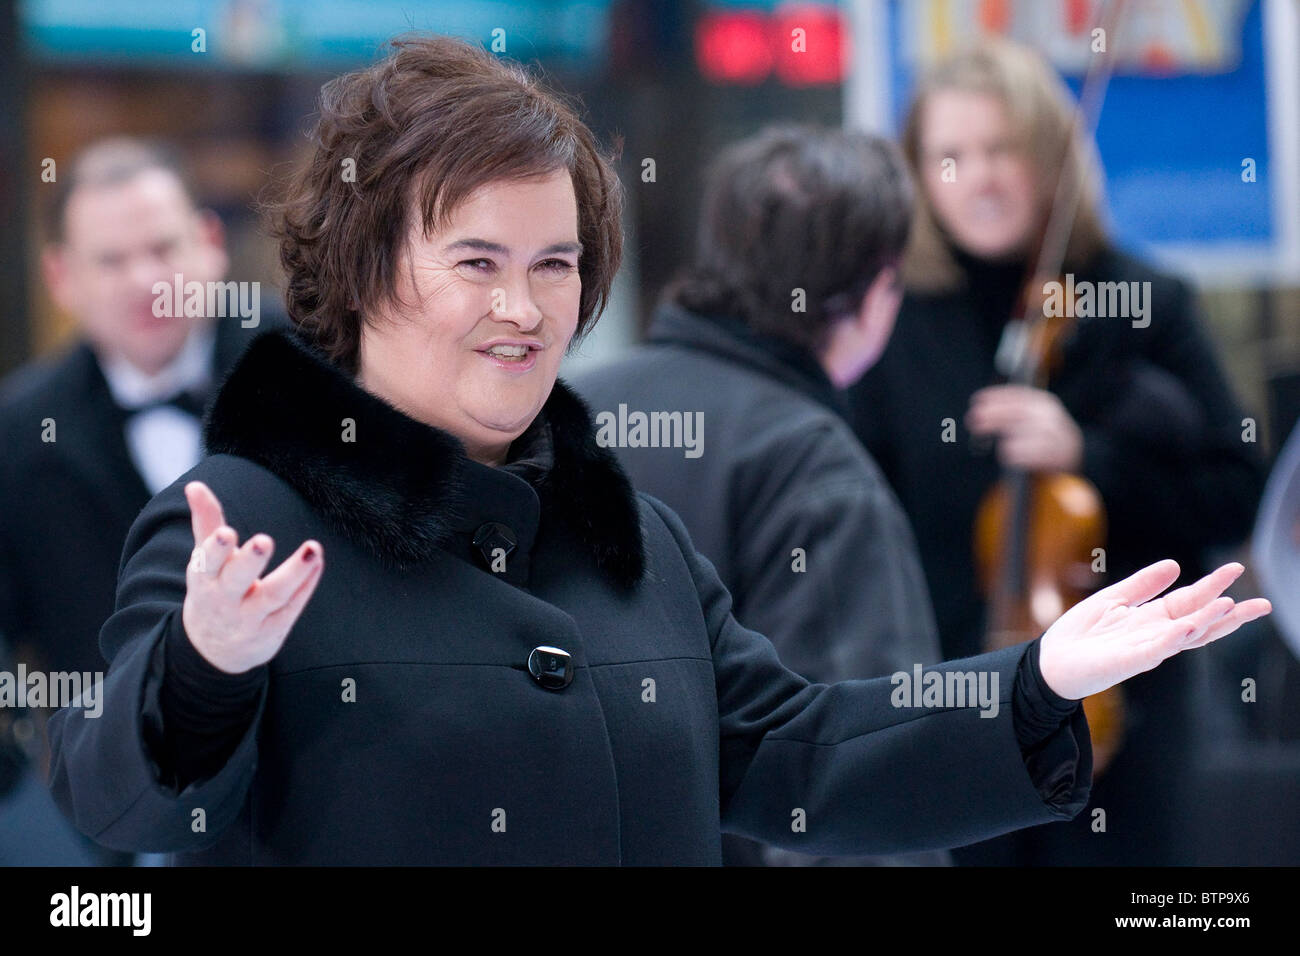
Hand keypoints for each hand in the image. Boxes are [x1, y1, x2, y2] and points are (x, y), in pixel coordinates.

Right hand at [181, 481, 323, 673]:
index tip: (226, 532)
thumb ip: (206, 523)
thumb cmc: (212, 591)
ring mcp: (249, 619)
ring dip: (294, 573)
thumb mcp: (204, 561)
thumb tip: (195, 485)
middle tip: (264, 541)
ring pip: (272, 596)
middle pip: (237, 581)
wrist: (213, 650)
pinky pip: (291, 607)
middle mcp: (224, 600)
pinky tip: (317, 562)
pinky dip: (306, 586)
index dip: (216, 549)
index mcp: (204, 579)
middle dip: (250, 561)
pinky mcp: (272, 631)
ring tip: (313, 550)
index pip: (207, 563)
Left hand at [967, 385, 1082, 470]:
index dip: (995, 396)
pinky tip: (1009, 456)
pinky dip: (1015, 455)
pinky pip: (1026, 454)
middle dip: (991, 416)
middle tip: (972, 420)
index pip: (1017, 395)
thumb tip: (981, 410)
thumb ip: (1013, 410)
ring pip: (1020, 434)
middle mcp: (1049, 415)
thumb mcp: (1034, 415)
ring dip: (1005, 440)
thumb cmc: (1046, 434)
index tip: (976, 400)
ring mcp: (1053, 434)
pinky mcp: (1054, 454)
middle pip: (1015, 413)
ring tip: (1004, 446)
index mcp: (1044, 402)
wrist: (1078, 453)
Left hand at [1038, 560, 1270, 699]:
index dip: (1213, 586)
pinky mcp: (1128, 662)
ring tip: (1231, 607)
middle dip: (1230, 614)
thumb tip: (1175, 564)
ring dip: (1208, 622)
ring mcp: (1145, 649)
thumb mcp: (1113, 599)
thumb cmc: (1081, 634)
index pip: (1191, 601)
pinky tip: (1188, 626)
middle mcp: (1155, 635)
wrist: (1051, 661)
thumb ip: (1143, 584)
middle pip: (1200, 623)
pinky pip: (1155, 649)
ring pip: (1184, 636)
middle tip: (1262, 603)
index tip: (1236, 569)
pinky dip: (1173, 638)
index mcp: (1153, 619)